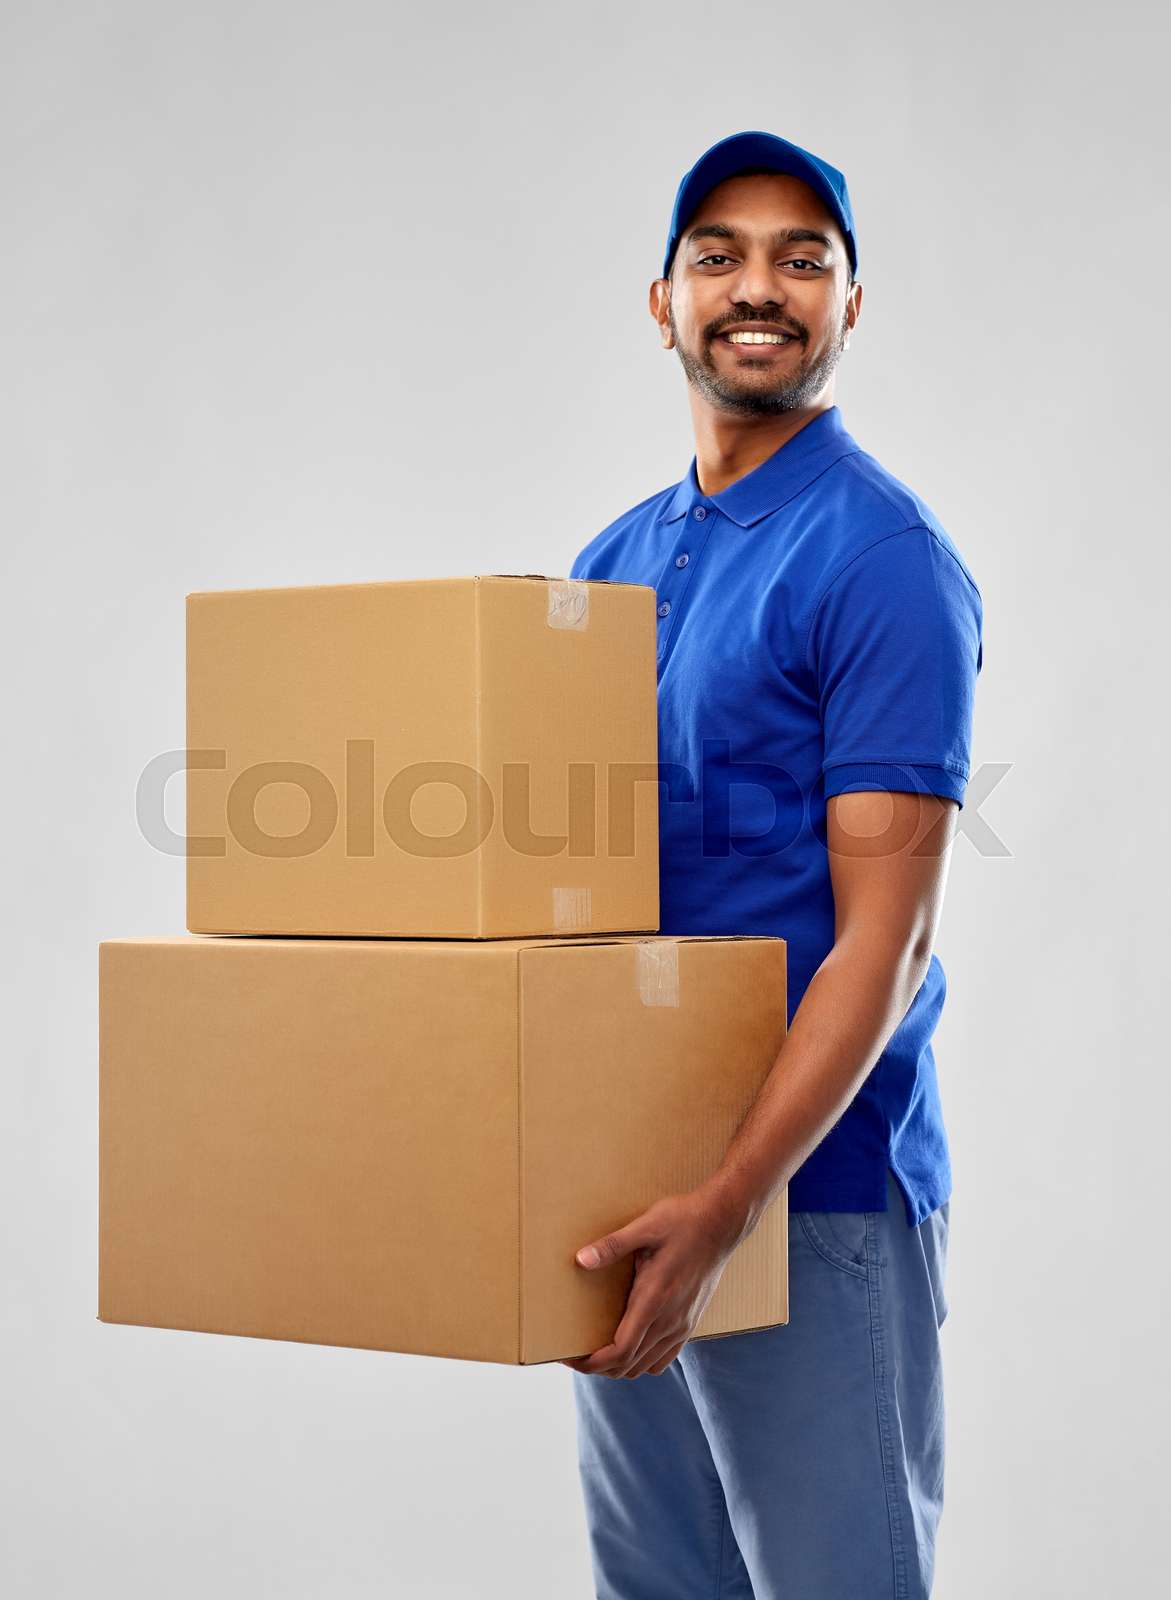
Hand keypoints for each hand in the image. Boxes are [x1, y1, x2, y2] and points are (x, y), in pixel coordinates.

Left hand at [558, 1184, 746, 1379]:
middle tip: (575, 1353)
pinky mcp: (691, 1322)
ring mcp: (683, 1325)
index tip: (570, 1356)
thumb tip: (581, 1260)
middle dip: (598, 1367)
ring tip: (597, 1350)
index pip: (620, 1351)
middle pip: (629, 1366)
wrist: (722, 1223)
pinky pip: (663, 1358)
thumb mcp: (645, 1226)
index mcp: (655, 1300)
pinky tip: (630, 1344)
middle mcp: (670, 1320)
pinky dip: (642, 1361)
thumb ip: (613, 1245)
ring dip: (619, 1366)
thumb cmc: (682, 1220)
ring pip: (646, 1366)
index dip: (592, 1362)